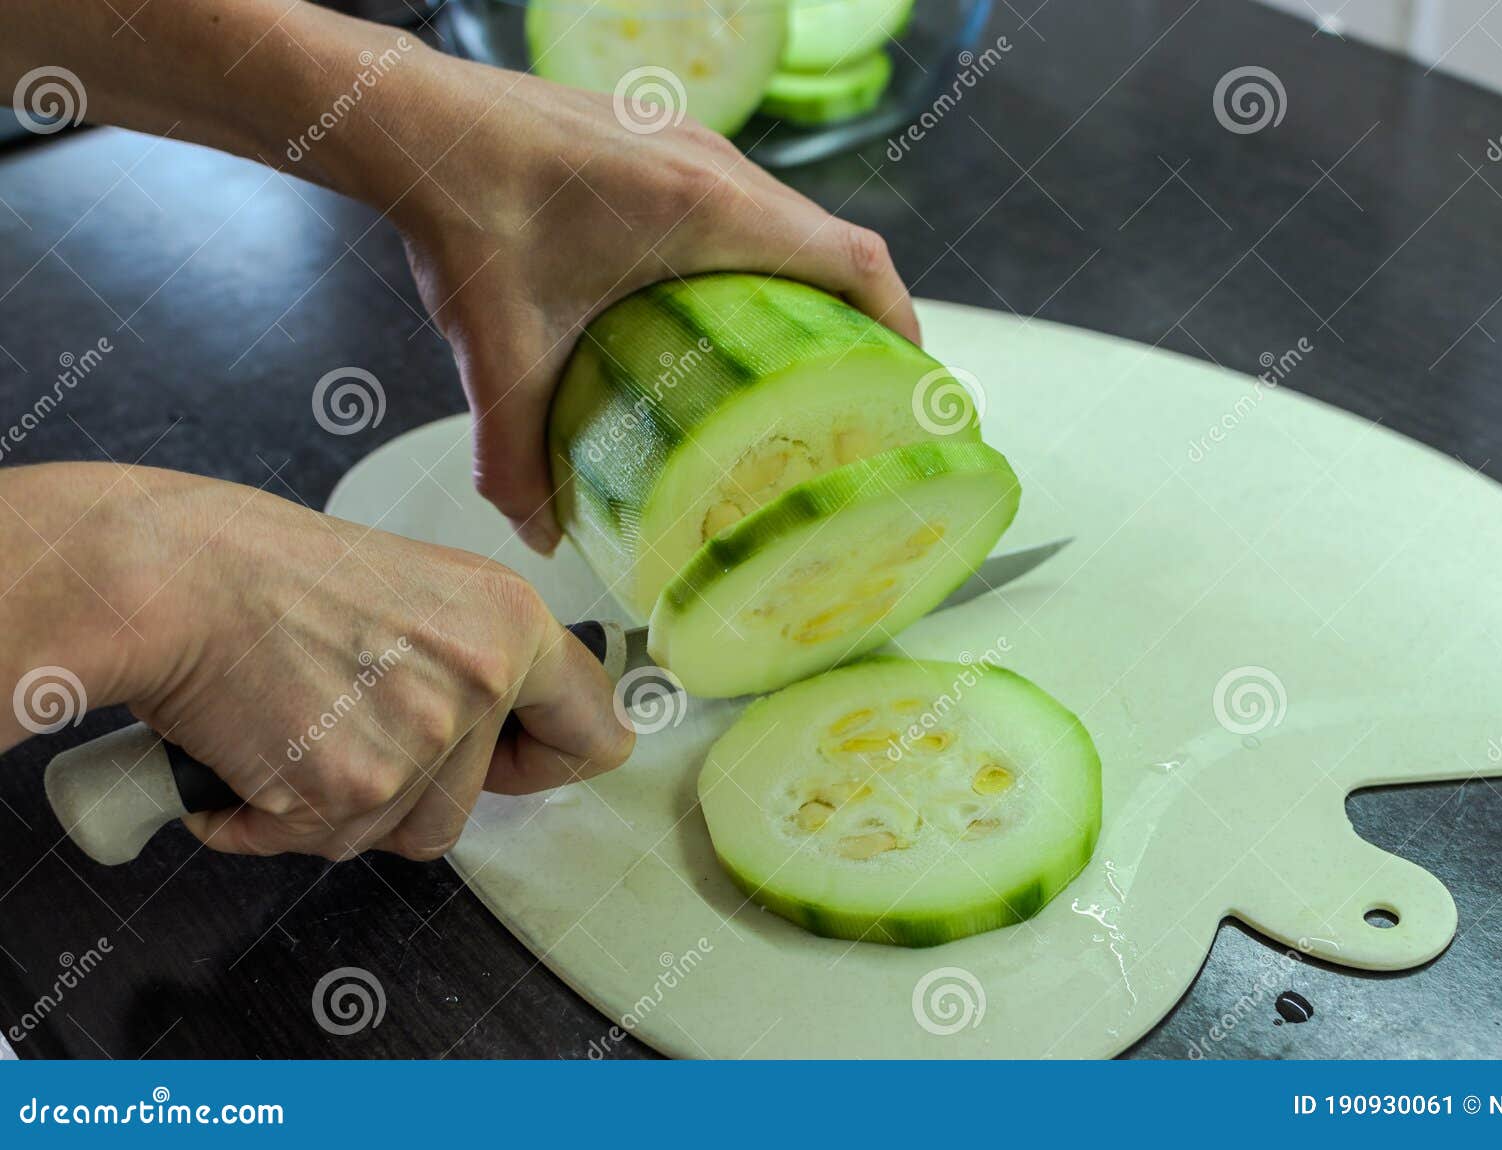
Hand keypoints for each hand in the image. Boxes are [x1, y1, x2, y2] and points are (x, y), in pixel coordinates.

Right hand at [100, 470, 633, 860]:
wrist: (172, 579)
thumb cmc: (270, 572)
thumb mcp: (420, 591)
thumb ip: (476, 659)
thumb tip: (507, 726)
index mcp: (512, 623)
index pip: (596, 734)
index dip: (544, 759)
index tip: (510, 757)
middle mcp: (482, 680)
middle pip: (471, 807)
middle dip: (408, 791)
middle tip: (348, 725)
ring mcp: (420, 741)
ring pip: (400, 833)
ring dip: (341, 807)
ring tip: (295, 726)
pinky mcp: (350, 791)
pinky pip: (324, 844)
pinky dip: (275, 820)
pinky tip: (251, 751)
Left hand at [355, 56, 921, 552]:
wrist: (415, 118)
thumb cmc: (465, 207)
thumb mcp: (500, 349)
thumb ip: (515, 453)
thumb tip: (538, 532)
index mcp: (706, 211)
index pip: (849, 258)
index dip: (899, 318)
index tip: (910, 376)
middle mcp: (713, 166)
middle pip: (830, 239)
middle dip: (858, 313)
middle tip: (856, 385)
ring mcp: (687, 144)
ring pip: (786, 216)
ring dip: (807, 279)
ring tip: (799, 353)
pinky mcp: (657, 141)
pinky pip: (742, 198)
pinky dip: (759, 252)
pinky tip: (719, 303)